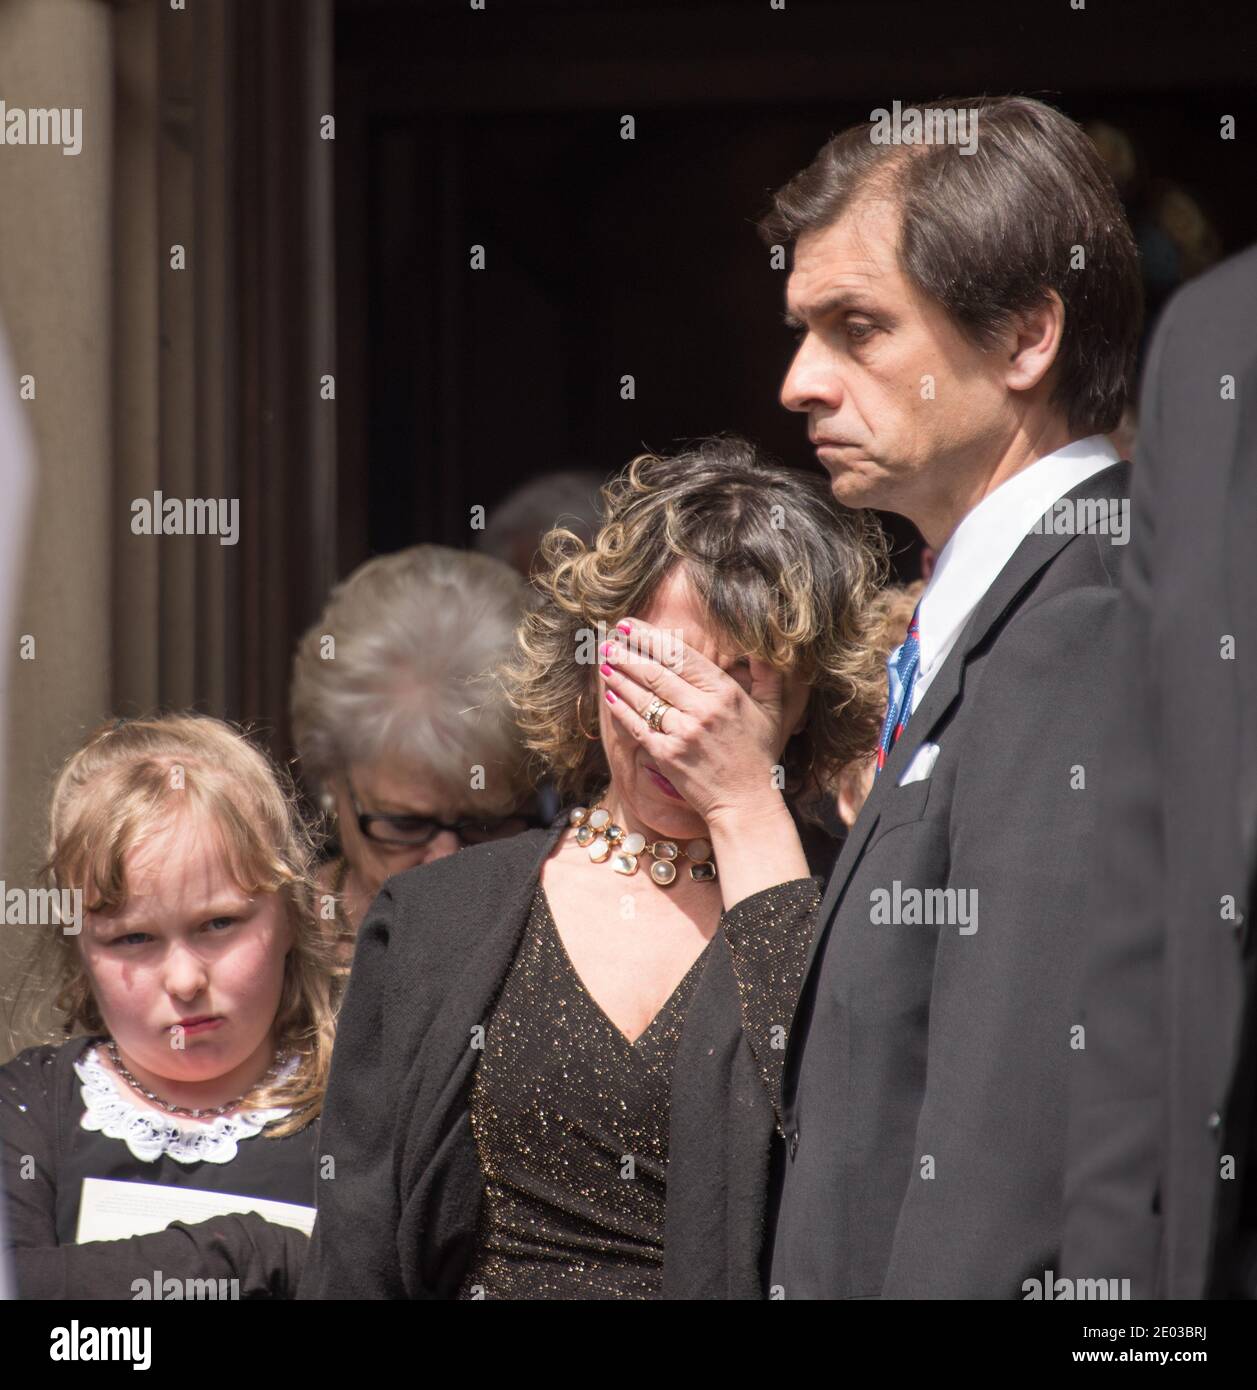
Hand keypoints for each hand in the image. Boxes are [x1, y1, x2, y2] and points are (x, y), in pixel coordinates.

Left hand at [597, 616, 789, 828]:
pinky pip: (638, 726)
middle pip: (656, 672)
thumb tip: (763, 648)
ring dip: (619, 676)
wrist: (746, 802)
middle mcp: (702, 709)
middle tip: (609, 639)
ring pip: (643, 697)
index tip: (630, 626)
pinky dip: (621, 710)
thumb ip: (768, 676)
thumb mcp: (772, 711)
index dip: (650, 638)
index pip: (681, 656)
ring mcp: (682, 733)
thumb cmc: (757, 755)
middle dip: (628, 652)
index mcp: (725, 693)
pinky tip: (610, 696)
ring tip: (604, 662)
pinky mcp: (667, 755)